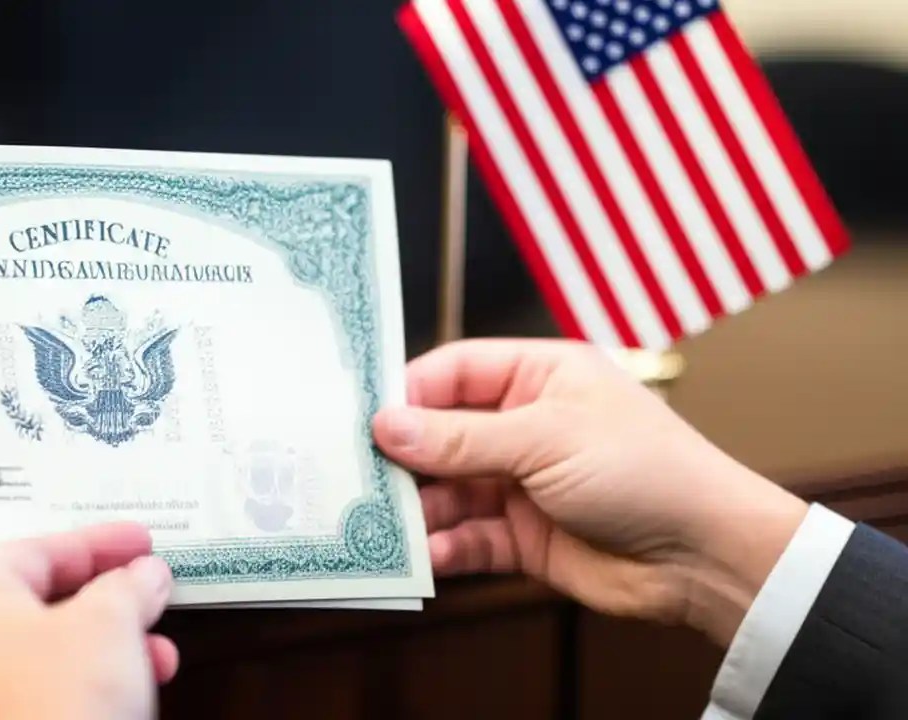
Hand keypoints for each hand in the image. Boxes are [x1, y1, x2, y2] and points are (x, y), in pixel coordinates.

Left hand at [0, 522, 177, 719]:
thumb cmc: (56, 708)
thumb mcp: (110, 626)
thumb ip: (129, 587)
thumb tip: (142, 577)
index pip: (35, 550)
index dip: (99, 544)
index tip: (139, 544)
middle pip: (35, 606)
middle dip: (107, 604)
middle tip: (149, 600)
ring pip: (36, 657)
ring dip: (102, 651)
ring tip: (153, 660)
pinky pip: (28, 698)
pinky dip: (75, 688)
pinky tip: (120, 700)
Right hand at [374, 340, 806, 645]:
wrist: (705, 556)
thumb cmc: (645, 471)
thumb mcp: (545, 439)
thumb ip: (461, 437)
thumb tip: (387, 425)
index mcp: (540, 377)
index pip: (455, 371)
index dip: (409, 391)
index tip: (366, 417)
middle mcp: (526, 425)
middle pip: (442, 434)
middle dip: (405, 456)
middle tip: (358, 474)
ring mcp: (523, 483)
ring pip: (449, 491)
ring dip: (419, 508)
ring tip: (386, 523)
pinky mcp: (524, 537)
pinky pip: (469, 537)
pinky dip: (446, 547)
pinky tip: (430, 555)